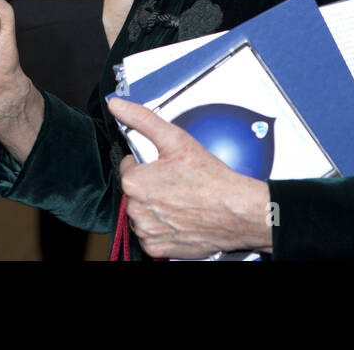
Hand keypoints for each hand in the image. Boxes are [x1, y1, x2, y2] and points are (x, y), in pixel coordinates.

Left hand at [108, 98, 272, 258]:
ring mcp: (146, 231)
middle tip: (177, 183)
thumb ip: (142, 119)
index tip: (166, 166)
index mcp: (134, 181)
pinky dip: (161, 228)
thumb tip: (117, 105)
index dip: (148, 163)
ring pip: (142, 213)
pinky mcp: (157, 248)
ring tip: (180, 200)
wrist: (236, 211)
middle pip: (135, 191)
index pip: (129, 166)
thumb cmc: (210, 178)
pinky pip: (151, 236)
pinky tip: (179, 218)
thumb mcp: (176, 139)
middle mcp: (135, 209)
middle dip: (151, 185)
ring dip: (155, 207)